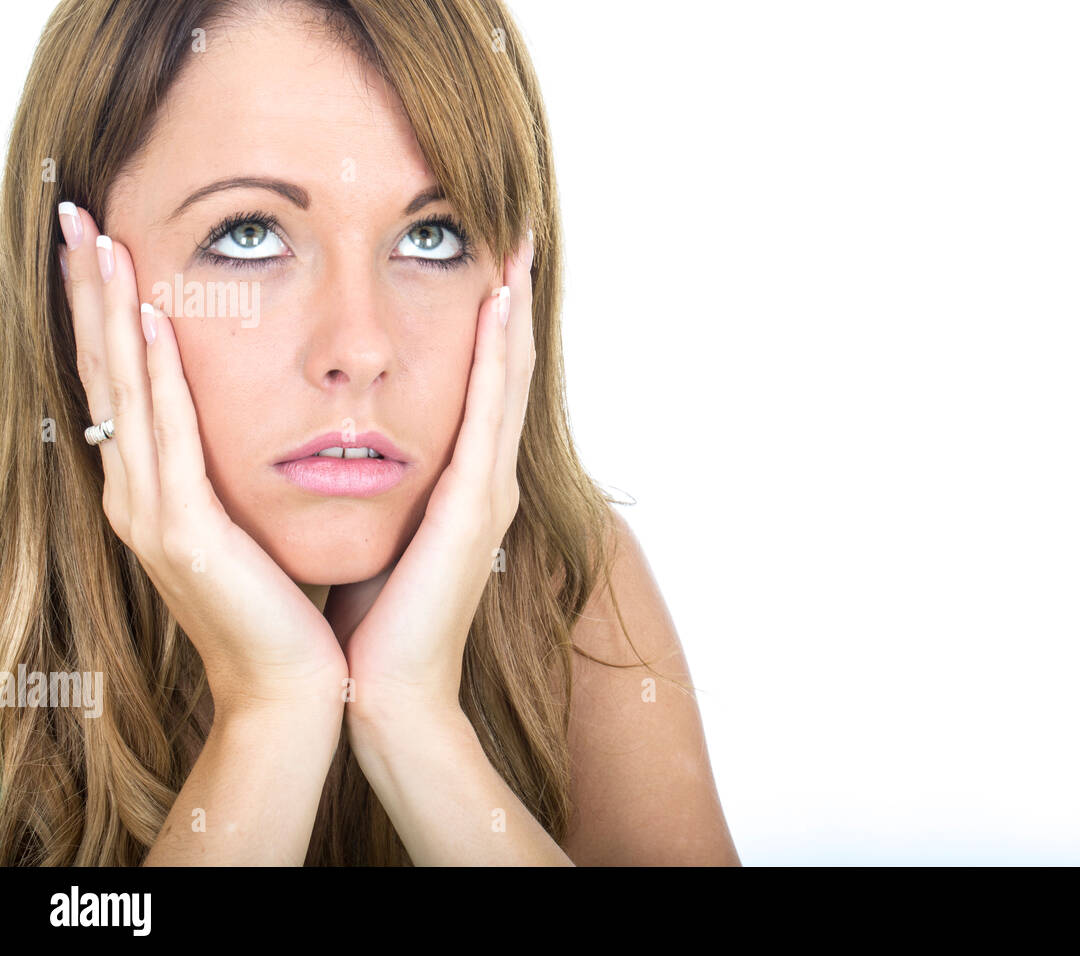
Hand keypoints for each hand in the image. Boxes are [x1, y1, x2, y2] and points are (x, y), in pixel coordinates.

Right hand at [58, 203, 346, 714]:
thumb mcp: (249, 522)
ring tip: (100, 245)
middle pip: (106, 373)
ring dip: (112, 315)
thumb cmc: (283, 605)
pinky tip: (154, 326)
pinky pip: (167, 440)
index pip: (125, 381)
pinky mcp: (184, 535)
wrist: (294, 685)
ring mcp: (152, 515)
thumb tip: (244, 414)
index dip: (108, 312)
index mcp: (157, 490)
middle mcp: (139, 495)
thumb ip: (229, 471)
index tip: (104, 243)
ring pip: (125, 394)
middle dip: (92, 294)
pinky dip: (157, 380)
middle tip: (77, 217)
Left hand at [335, 228, 535, 721]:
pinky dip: (497, 355)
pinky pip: (489, 412)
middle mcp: (489, 476)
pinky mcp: (477, 505)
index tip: (483, 260)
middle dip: (511, 296)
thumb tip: (338, 444)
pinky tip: (498, 304)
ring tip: (517, 244)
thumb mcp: (375, 531)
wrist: (385, 692)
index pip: (481, 383)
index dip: (488, 321)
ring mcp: (491, 489)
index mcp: (463, 482)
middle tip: (515, 227)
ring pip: (508, 377)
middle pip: (506, 367)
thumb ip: (376, 486)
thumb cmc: (372, 620)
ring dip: (512, 307)